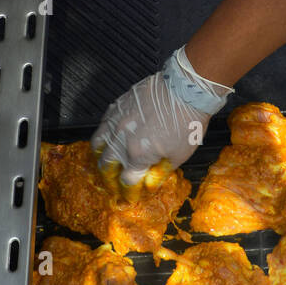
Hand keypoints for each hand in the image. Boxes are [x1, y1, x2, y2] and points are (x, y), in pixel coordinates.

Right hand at [92, 47, 232, 185]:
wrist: (186, 89)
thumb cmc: (187, 121)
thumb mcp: (180, 155)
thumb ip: (160, 172)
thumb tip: (149, 183)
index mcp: (138, 154)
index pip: (126, 181)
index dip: (129, 192)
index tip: (131, 195)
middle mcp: (122, 138)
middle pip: (106, 165)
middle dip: (110, 178)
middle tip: (114, 183)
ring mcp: (117, 120)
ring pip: (98, 144)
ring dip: (101, 157)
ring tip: (106, 162)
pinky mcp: (117, 106)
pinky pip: (102, 124)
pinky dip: (103, 135)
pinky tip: (110, 138)